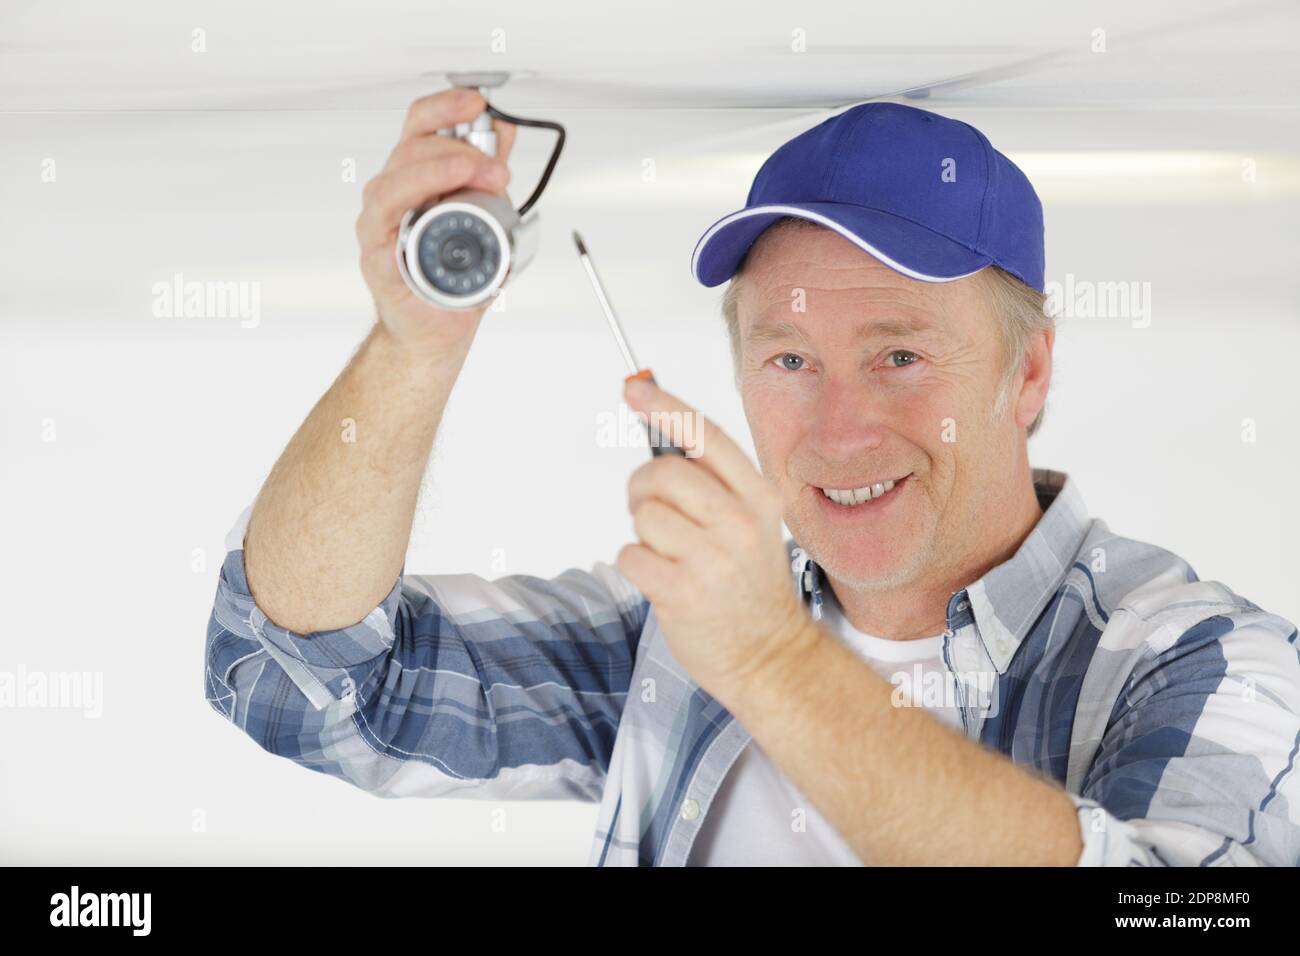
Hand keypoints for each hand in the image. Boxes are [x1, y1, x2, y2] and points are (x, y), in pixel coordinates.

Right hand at [356, 88, 516, 354]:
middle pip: (413, 146)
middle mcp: (392, 192)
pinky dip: (409, 207)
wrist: (436, 328)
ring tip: (481, 177)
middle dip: (462, 149)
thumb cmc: (452, 274)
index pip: (421, 125)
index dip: (447, 107)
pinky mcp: (377, 255)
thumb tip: (504, 127)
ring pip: (397, 178)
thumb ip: (488, 170)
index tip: (478, 102)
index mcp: (415, 176)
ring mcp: (381, 222)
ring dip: (442, 170)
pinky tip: (432, 205)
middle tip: (499, 170)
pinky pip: (385, 222)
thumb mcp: (482, 212)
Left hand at [616, 375, 816, 701]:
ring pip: (644, 516)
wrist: (769, 655)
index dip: (665, 407)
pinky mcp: (683, 592)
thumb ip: (711, 483)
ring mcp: (712, 558)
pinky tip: (665, 580)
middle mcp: (739, 522)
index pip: (706, 436)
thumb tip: (658, 436)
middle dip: (642, 489)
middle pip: (662, 474)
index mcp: (759, 497)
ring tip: (671, 555)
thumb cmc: (747, 584)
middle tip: (652, 511)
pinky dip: (637, 564)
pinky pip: (631, 555)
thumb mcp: (749, 523)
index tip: (635, 388)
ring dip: (644, 533)